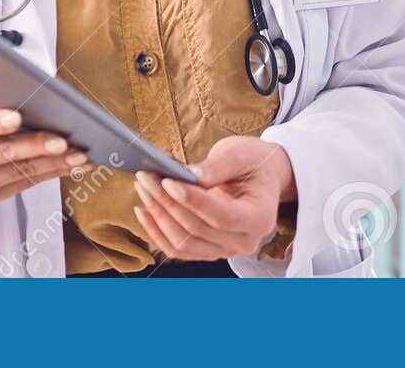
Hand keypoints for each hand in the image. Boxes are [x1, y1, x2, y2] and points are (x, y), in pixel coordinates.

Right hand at [0, 107, 85, 212]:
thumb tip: (26, 98)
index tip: (17, 118)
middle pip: (4, 154)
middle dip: (36, 147)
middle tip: (62, 141)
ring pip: (21, 172)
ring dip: (54, 164)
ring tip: (80, 155)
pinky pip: (25, 184)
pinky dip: (51, 174)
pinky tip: (71, 166)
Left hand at [134, 135, 294, 260]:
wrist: (260, 176)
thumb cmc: (253, 162)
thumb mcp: (240, 154)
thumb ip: (217, 167)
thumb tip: (190, 176)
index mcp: (260, 217)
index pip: (222, 216)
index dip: (193, 201)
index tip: (168, 181)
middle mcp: (245, 241)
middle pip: (197, 230)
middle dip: (167, 202)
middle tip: (146, 177)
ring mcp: (225, 249)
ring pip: (184, 243)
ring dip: (158, 216)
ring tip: (143, 187)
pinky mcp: (208, 249)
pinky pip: (178, 249)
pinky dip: (158, 231)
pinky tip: (144, 210)